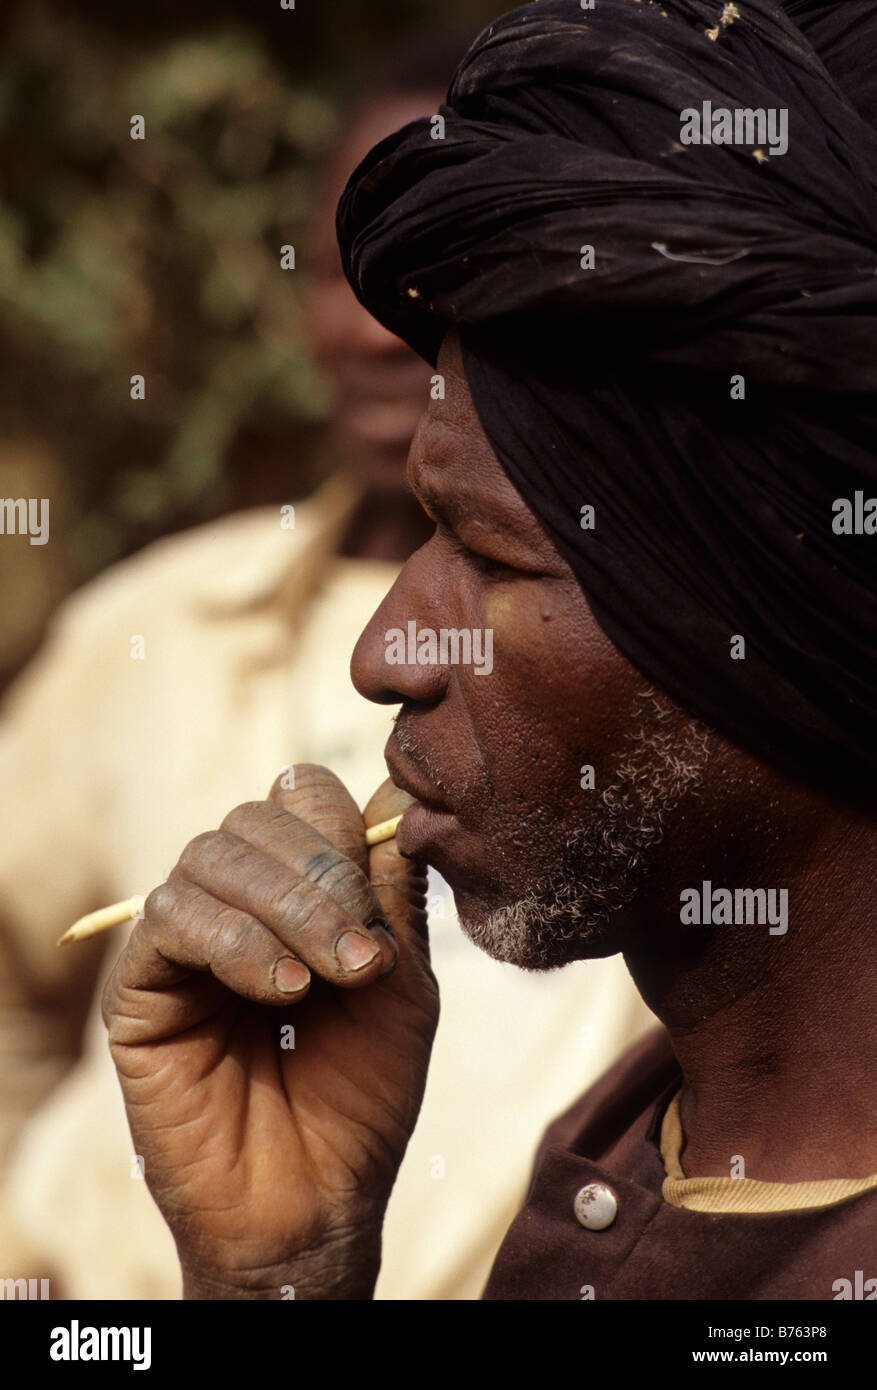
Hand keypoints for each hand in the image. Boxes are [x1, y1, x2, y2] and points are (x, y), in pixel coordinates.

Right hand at [102, 765, 438, 1298]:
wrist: (317, 1199)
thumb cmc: (364, 1094)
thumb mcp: (401, 984)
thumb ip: (393, 892)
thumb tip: (401, 791)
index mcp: (295, 888)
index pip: (302, 796)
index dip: (344, 829)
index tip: (383, 905)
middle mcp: (235, 901)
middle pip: (257, 816)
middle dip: (322, 874)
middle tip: (363, 957)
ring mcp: (184, 940)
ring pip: (212, 855)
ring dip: (286, 909)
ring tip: (325, 984)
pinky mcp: (140, 987)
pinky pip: (171, 917)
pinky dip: (235, 942)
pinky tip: (281, 993)